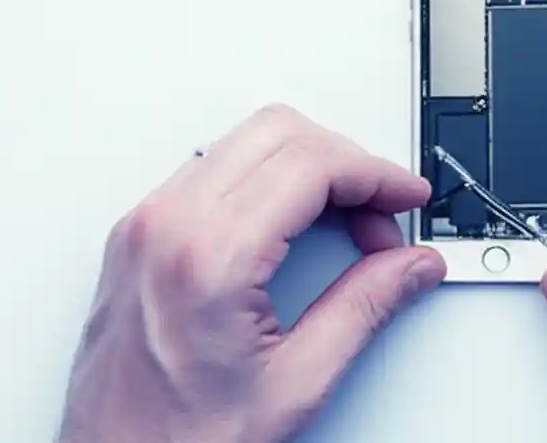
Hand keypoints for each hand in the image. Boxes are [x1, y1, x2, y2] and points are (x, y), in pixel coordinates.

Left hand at [59, 104, 445, 442]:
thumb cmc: (176, 441)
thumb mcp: (294, 384)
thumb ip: (363, 310)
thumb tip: (409, 266)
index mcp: (208, 257)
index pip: (309, 164)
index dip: (374, 173)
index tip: (404, 197)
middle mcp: (166, 226)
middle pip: (279, 134)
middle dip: (346, 163)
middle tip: (381, 215)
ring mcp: (144, 225)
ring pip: (246, 141)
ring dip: (308, 167)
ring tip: (344, 226)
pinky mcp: (137, 234)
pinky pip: (214, 168)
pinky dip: (267, 180)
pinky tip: (295, 224)